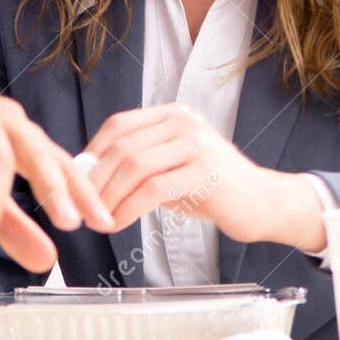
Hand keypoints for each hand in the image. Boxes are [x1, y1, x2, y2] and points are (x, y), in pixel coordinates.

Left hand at [83, 103, 326, 249]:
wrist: (263, 202)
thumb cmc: (213, 188)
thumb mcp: (172, 166)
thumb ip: (139, 164)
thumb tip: (90, 176)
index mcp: (173, 115)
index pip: (119, 125)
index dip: (92, 153)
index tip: (76, 180)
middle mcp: (183, 122)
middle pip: (122, 147)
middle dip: (95, 180)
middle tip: (80, 206)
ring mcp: (195, 144)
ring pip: (133, 167)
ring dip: (108, 197)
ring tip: (97, 219)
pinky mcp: (203, 172)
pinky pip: (151, 189)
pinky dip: (127, 209)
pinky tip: (117, 224)